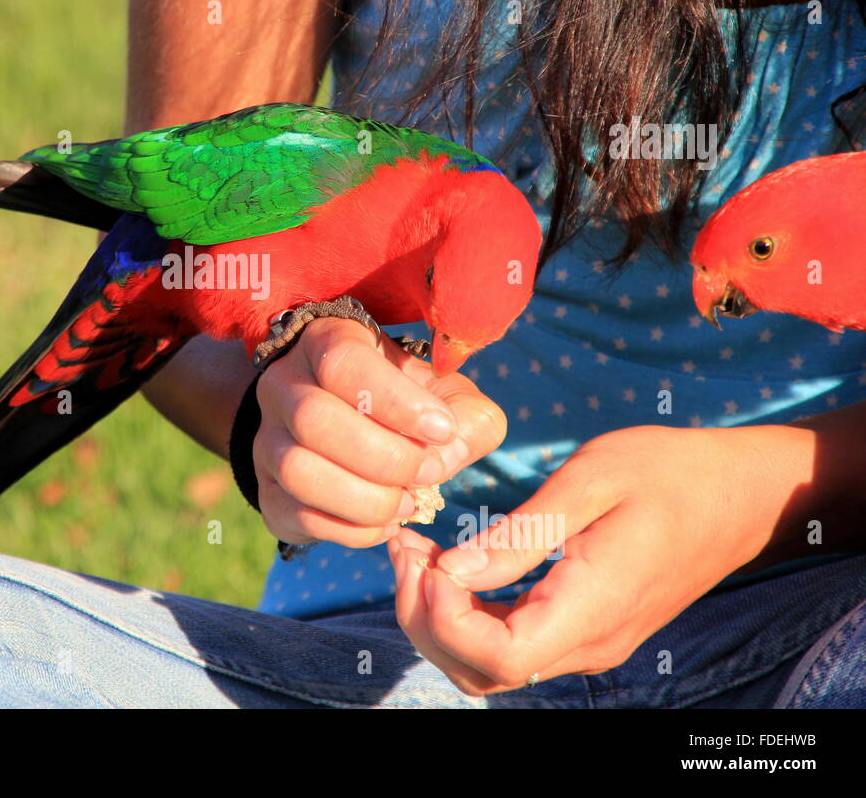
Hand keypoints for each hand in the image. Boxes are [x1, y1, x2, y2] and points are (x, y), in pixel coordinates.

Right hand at [252, 318, 507, 548]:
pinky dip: (354, 529)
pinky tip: (386, 521)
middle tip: (428, 472)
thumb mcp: (444, 395)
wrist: (349, 429)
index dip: (395, 401)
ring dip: (366, 498)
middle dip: (385, 457)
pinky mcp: (268, 491)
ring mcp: (266, 440)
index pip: (343, 363)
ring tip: (408, 502)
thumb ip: (467, 417)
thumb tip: (448, 453)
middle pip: (314, 418)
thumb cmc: (403, 403)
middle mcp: (283, 386)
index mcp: (325, 342)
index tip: (441, 429)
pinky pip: (300, 515)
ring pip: (298, 470)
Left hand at [389, 424, 811, 693]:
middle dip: (425, 618)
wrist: (740, 493)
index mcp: (593, 608)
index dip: (443, 620)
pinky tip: (447, 563)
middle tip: (404, 548)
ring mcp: (588, 642)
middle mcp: (589, 642)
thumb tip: (452, 571)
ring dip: (440, 617)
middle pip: (481, 671)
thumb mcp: (592, 480)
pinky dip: (467, 613)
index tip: (424, 556)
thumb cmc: (670, 472)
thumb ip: (522, 533)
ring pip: (490, 665)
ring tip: (417, 550)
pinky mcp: (583, 628)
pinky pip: (511, 643)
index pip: (497, 658)